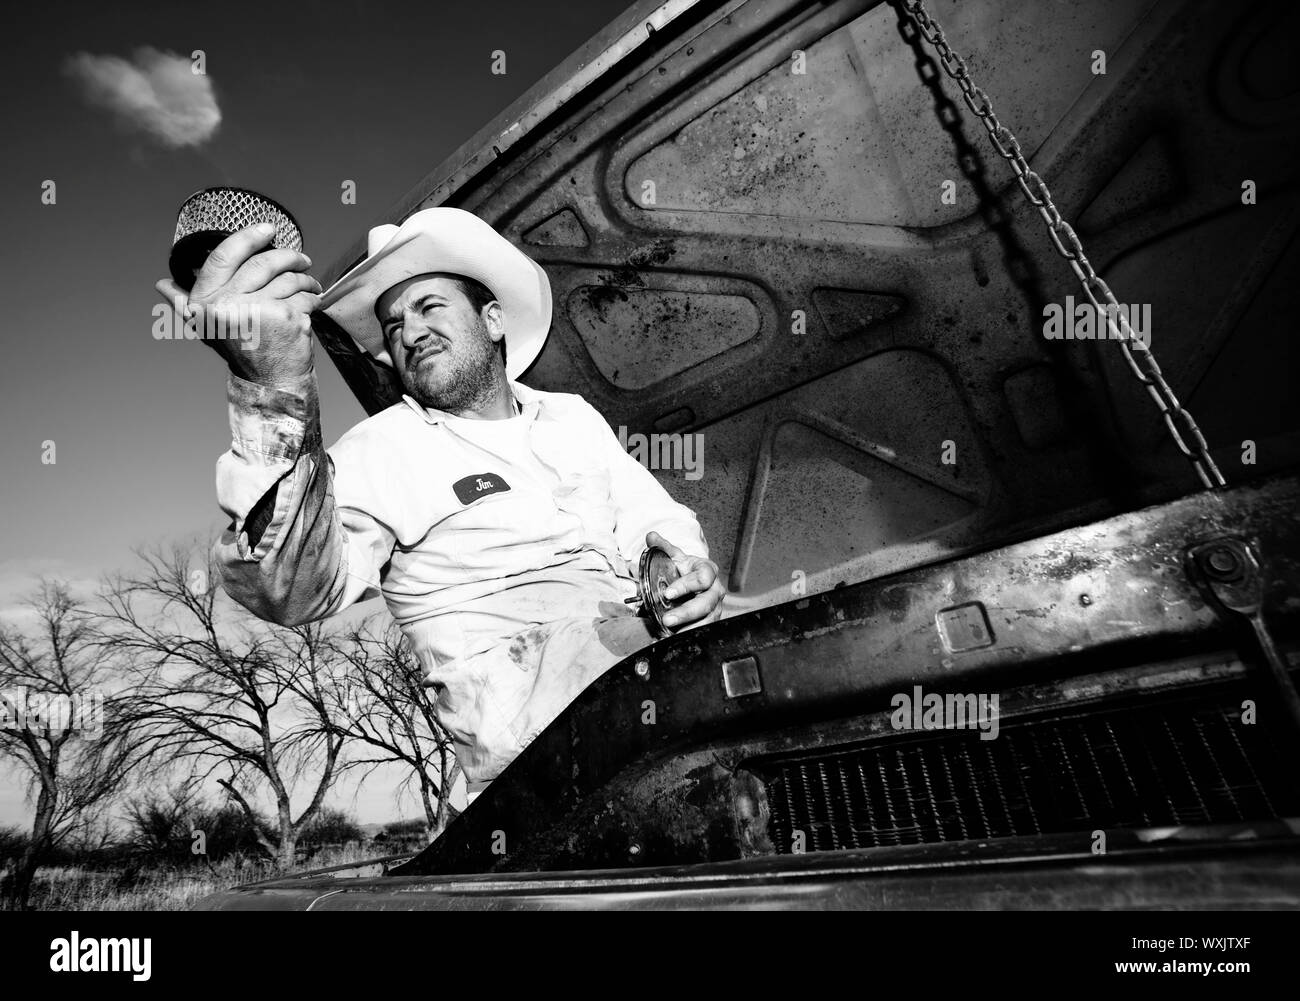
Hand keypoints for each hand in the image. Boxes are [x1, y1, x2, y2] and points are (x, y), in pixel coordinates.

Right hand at [154, 223, 321, 385]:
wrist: (270, 383)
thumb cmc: (242, 351)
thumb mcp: (207, 327)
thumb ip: (186, 304)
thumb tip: (162, 285)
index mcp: (205, 303)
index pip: (223, 257)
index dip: (247, 238)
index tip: (268, 229)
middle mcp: (227, 305)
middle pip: (263, 263)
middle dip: (289, 257)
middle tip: (302, 259)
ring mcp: (257, 310)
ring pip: (288, 278)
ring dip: (305, 279)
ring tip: (309, 285)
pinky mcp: (285, 317)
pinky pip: (304, 295)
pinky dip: (312, 298)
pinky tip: (311, 304)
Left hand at [646, 531, 724, 630]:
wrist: (695, 580)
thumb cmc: (685, 569)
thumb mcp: (675, 556)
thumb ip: (663, 547)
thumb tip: (650, 536)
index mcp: (708, 571)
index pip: (703, 578)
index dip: (687, 585)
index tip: (667, 593)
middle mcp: (716, 590)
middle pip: (706, 603)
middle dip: (687, 612)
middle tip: (667, 618)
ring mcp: (715, 607)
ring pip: (708, 620)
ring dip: (689, 627)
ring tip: (670, 632)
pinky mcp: (711, 620)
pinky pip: (704, 630)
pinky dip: (689, 635)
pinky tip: (674, 638)